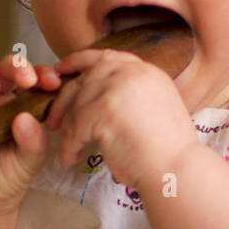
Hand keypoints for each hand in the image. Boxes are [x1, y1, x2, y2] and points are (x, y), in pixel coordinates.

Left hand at [44, 47, 196, 190]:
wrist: (176, 170)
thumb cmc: (166, 152)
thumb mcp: (153, 109)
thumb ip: (129, 96)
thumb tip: (96, 96)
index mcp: (146, 71)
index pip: (106, 57)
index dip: (79, 62)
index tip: (62, 71)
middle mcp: (133, 72)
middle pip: (85, 78)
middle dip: (64, 99)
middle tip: (52, 121)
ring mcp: (119, 88)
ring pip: (77, 104)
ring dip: (67, 129)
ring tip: (69, 151)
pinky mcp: (105, 109)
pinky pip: (75, 126)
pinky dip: (69, 145)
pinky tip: (71, 158)